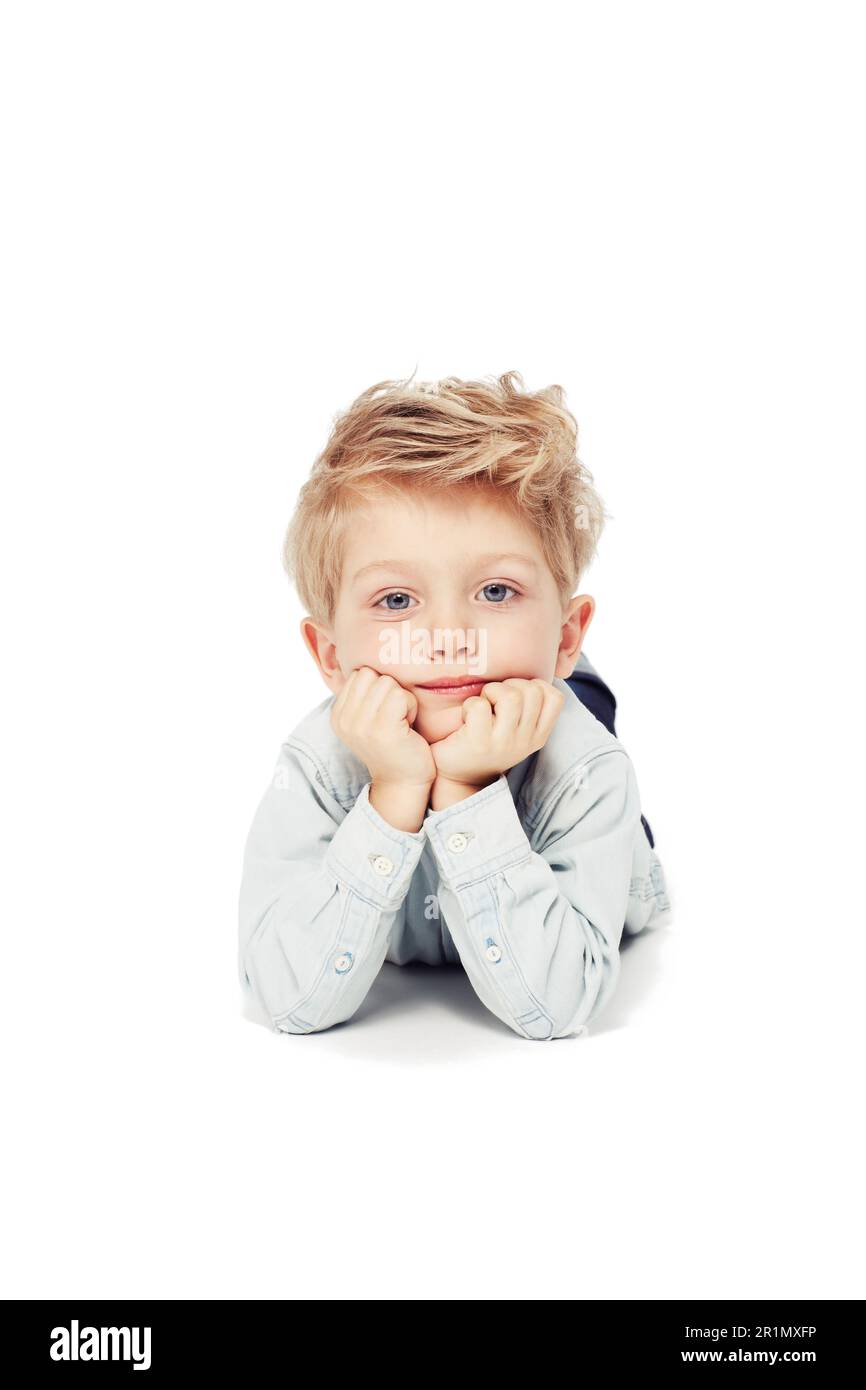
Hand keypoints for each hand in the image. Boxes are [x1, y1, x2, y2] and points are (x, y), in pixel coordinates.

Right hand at [330, 666, 436, 788]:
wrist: (404, 783)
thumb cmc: (395, 746)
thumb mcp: (369, 719)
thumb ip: (364, 695)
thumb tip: (368, 659)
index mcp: (338, 715)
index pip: (359, 674)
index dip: (379, 688)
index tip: (385, 714)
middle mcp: (344, 719)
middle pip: (371, 674)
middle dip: (390, 690)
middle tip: (395, 717)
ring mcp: (360, 724)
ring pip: (386, 682)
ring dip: (402, 699)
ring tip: (401, 723)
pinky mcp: (380, 728)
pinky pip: (400, 695)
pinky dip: (410, 707)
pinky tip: (408, 727)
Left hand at [429, 678, 564, 788]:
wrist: (457, 778)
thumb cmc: (486, 743)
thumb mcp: (515, 730)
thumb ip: (527, 707)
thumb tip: (533, 666)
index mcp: (538, 735)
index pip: (555, 698)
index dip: (534, 685)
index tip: (516, 695)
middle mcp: (525, 741)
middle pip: (532, 691)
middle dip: (510, 685)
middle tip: (494, 699)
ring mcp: (504, 743)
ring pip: (511, 696)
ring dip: (492, 691)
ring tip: (483, 705)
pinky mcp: (479, 743)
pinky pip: (479, 706)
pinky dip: (470, 704)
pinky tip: (467, 717)